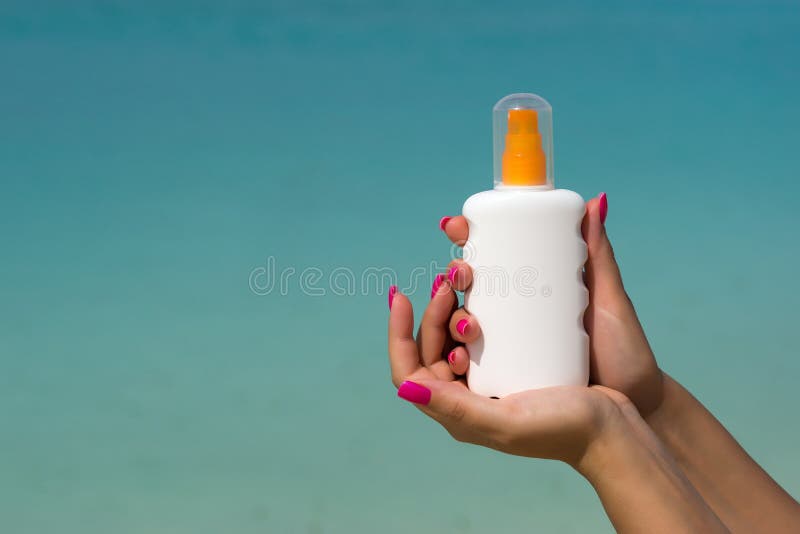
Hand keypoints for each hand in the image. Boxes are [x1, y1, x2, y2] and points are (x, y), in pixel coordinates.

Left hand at [387, 281, 631, 466]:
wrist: (613, 432)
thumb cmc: (562, 430)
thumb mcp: (506, 422)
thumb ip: (457, 409)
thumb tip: (405, 388)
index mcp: (457, 412)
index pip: (408, 370)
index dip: (398, 333)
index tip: (401, 295)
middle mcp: (467, 395)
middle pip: (430, 345)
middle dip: (432, 310)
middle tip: (449, 281)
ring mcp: (490, 379)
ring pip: (455, 334)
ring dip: (452, 305)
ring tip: (466, 279)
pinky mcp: (514, 363)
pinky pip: (485, 331)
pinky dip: (478, 306)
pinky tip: (487, 287)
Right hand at [440, 193, 664, 415]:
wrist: (634, 405)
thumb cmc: (623, 352)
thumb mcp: (608, 300)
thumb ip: (599, 254)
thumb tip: (594, 201)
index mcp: (530, 290)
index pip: (489, 258)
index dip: (467, 239)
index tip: (458, 227)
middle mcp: (512, 316)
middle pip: (467, 290)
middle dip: (452, 277)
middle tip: (461, 275)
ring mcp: (505, 349)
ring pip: (460, 325)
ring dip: (447, 319)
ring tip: (468, 324)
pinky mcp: (502, 381)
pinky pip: (468, 366)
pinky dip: (453, 357)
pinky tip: (456, 357)